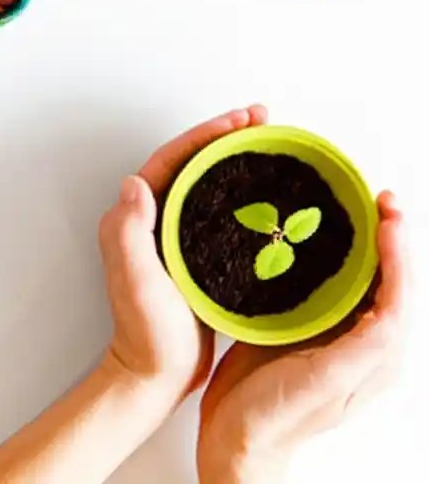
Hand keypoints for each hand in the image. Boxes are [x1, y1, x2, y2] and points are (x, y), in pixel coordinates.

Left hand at [99, 105, 268, 403]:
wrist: (154, 375)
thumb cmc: (145, 333)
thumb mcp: (136, 281)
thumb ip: (130, 234)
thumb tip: (134, 182)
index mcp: (133, 219)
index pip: (170, 161)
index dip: (204, 136)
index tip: (238, 120)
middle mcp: (150, 222)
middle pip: (190, 165)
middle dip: (224, 137)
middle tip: (262, 119)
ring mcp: (173, 238)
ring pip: (207, 185)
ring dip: (236, 161)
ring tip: (271, 143)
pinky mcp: (194, 256)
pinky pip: (220, 211)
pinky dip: (243, 195)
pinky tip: (270, 193)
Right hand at [196, 192, 409, 482]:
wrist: (237, 440)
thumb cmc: (278, 417)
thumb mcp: (327, 379)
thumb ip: (367, 344)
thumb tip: (394, 304)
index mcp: (379, 353)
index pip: (401, 288)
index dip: (399, 247)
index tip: (386, 212)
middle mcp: (364, 342)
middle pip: (386, 278)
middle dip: (386, 236)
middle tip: (374, 199)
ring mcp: (335, 336)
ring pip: (359, 279)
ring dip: (360, 242)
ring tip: (350, 209)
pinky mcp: (306, 332)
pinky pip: (327, 288)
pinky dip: (328, 259)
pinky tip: (310, 242)